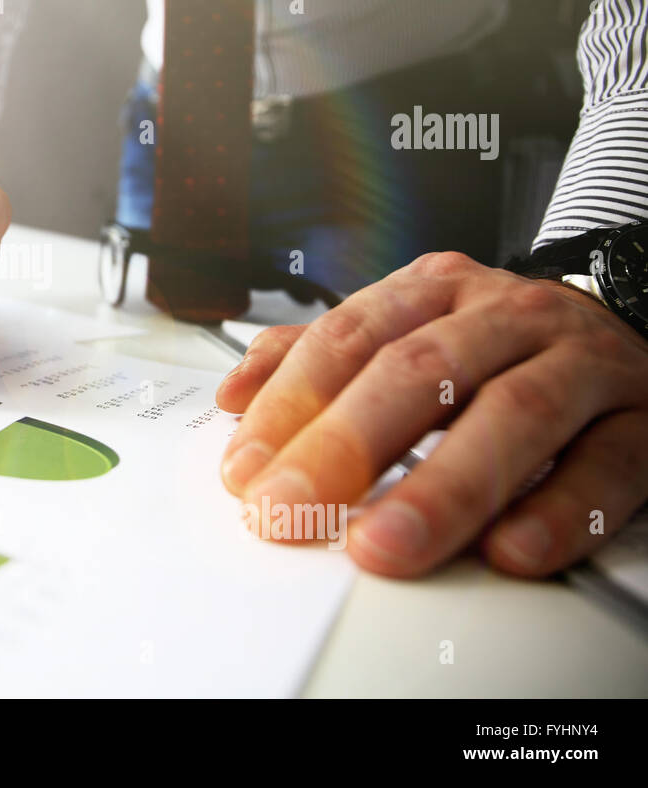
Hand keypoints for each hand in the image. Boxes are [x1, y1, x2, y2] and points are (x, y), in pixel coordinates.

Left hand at [216, 251, 647, 577]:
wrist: (632, 327)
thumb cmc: (502, 343)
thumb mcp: (410, 328)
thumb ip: (320, 358)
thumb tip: (235, 395)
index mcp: (436, 291)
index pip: (347, 340)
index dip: (290, 405)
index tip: (247, 472)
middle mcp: (507, 318)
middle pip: (419, 374)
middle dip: (345, 448)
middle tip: (291, 511)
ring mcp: (582, 364)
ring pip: (514, 416)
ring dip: (441, 487)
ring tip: (383, 544)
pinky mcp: (647, 421)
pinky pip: (607, 466)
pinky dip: (558, 512)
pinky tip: (510, 552)